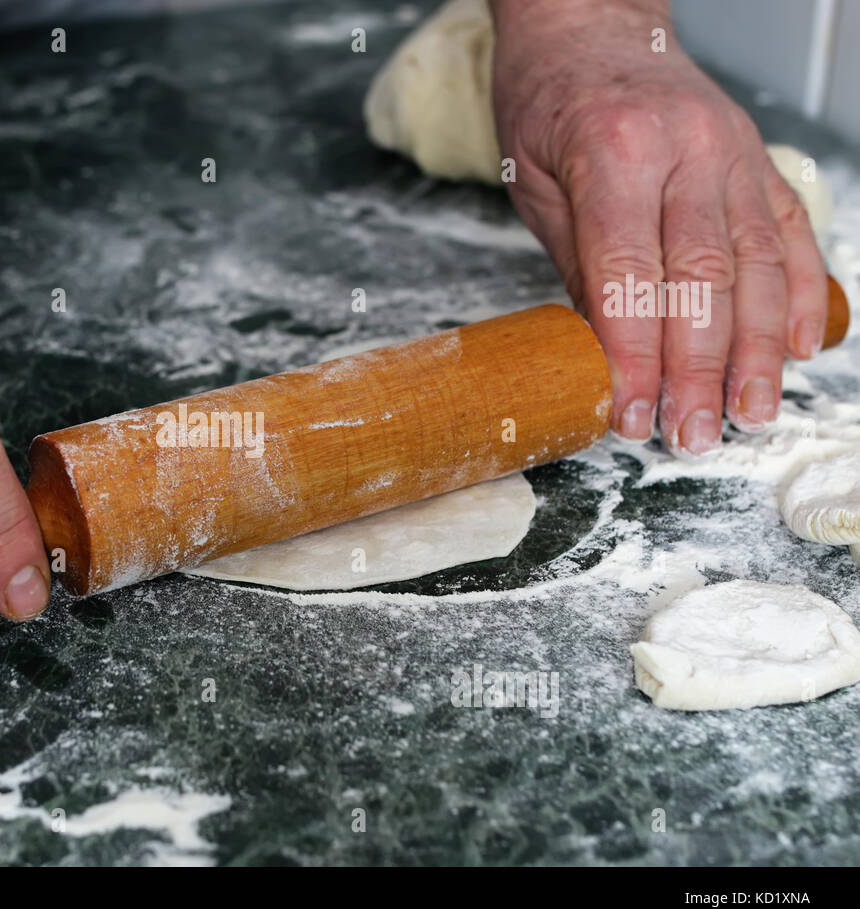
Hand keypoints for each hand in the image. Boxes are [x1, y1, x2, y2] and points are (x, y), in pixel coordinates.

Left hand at [490, 0, 826, 453]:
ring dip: (758, 351)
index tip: (633, 413)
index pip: (630, 276)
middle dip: (700, 371)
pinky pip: (791, 234)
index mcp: (614, 154)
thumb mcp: (535, 184)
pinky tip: (804, 348)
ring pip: (759, 266)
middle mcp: (686, 153)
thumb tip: (606, 352)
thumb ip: (578, 265)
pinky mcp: (757, 161)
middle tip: (692, 436)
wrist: (593, 25)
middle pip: (705, 281)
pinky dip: (803, 295)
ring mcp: (733, 154)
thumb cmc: (550, 102)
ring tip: (750, 413)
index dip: (634, 355)